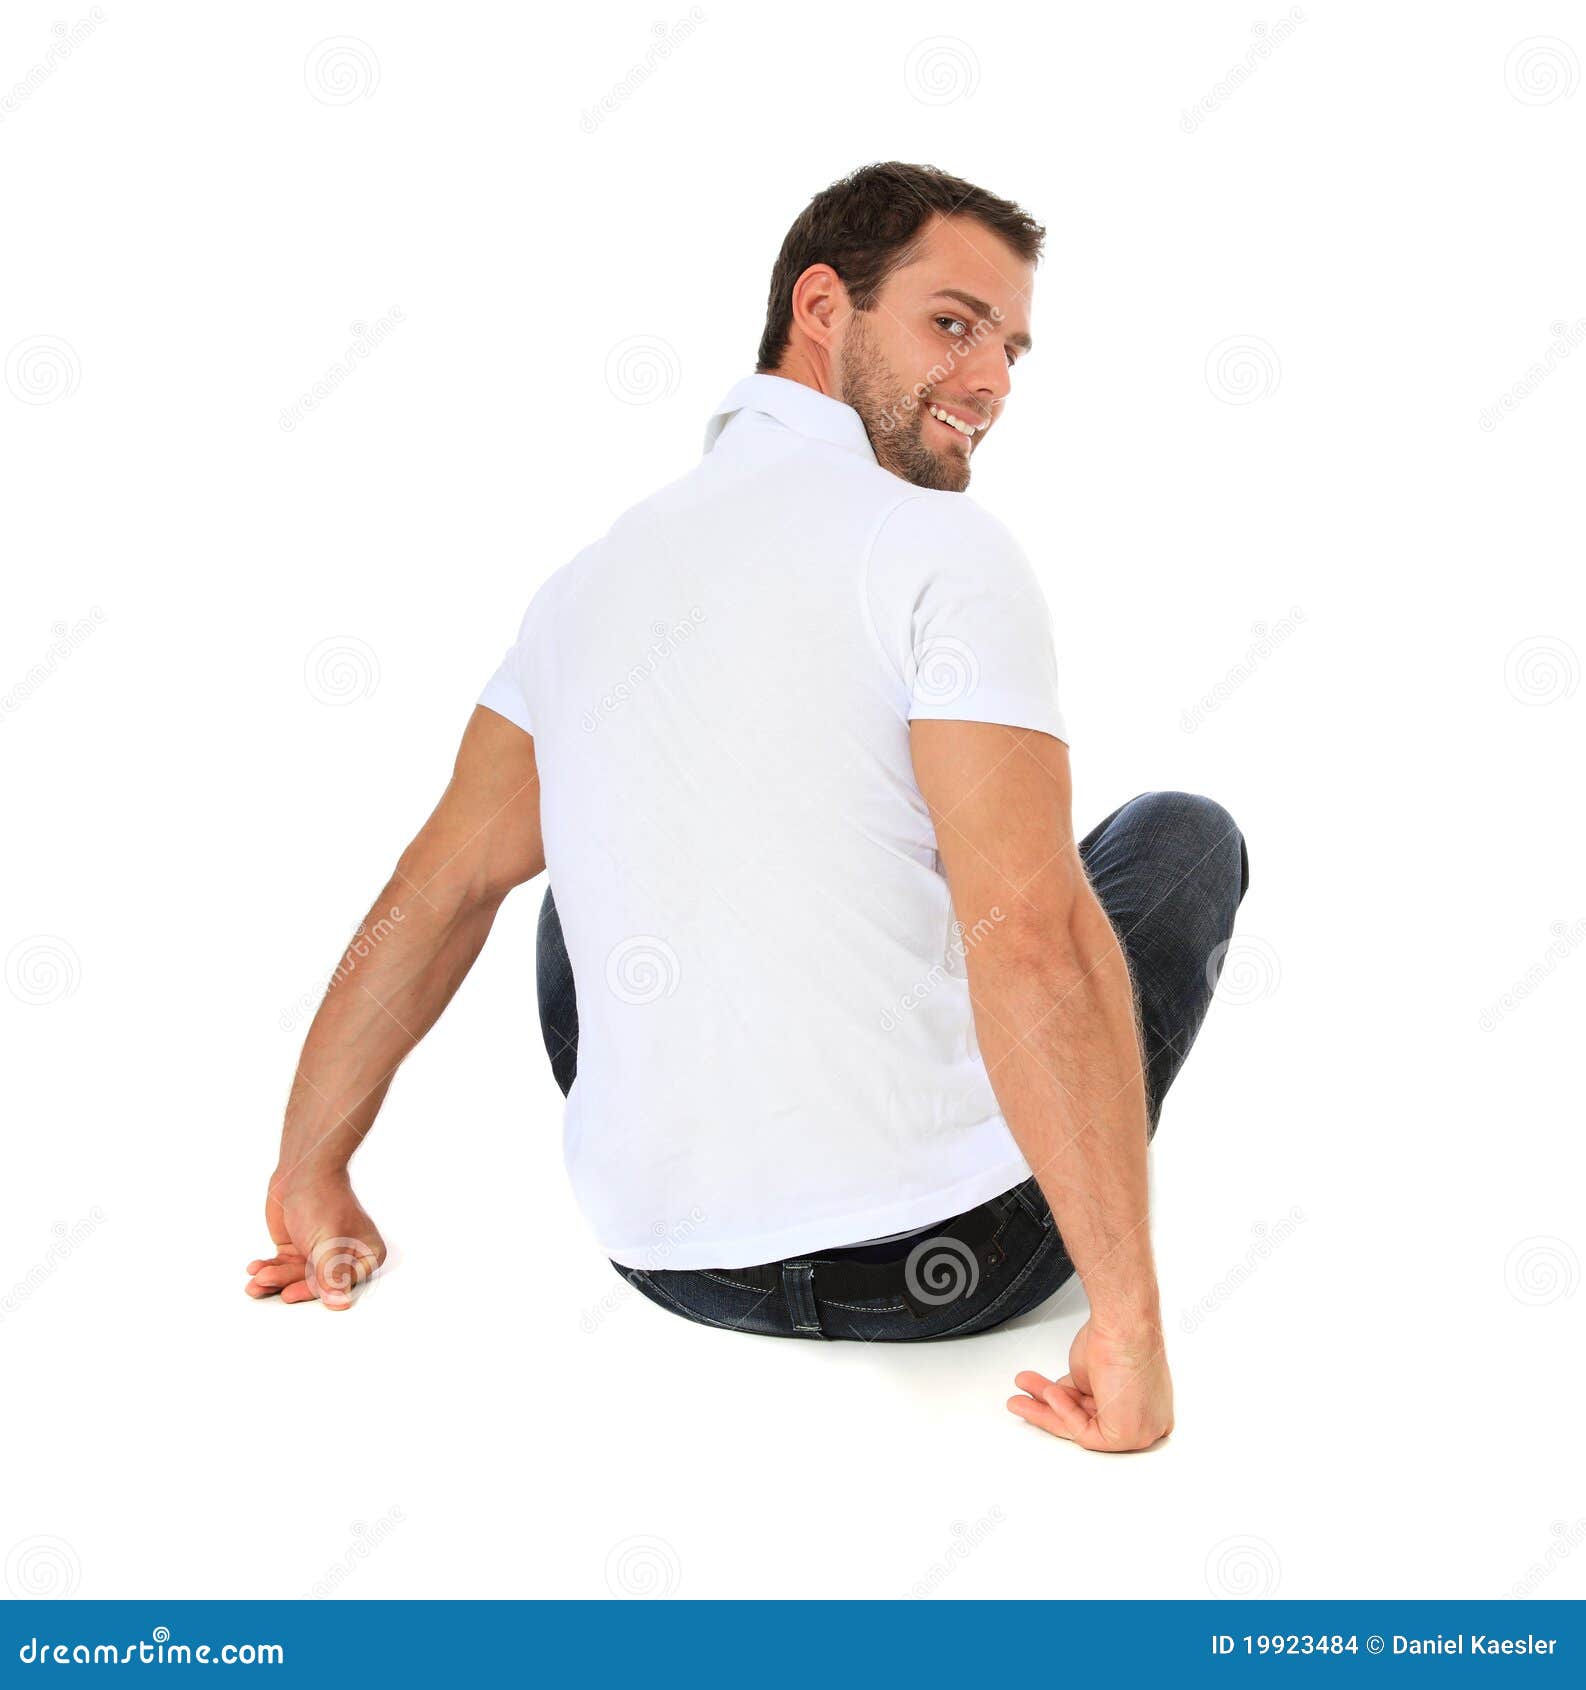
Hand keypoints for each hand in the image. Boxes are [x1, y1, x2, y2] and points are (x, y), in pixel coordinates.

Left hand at [244, 1168, 385, 1309]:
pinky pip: (283, 1268)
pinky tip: (254, 1267)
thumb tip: (341, 1304)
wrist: (301, 1171)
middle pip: (314, 1283)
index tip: (289, 1293)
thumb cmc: (324, 1199)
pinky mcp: (299, 1250)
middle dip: (285, 1281)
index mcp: (365, 1254)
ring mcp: (320, 1254)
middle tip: (263, 1280)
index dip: (313, 1290)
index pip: (339, 1284)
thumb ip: (331, 1274)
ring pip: (295, 1278)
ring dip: (273, 1277)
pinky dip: (268, 1268)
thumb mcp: (329, 1240)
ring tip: (255, 1277)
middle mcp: (344, 1257)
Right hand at [1007, 1317, 1173, 1450]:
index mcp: (1145, 1404)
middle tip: (1024, 1400)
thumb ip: (1079, 1392)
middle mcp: (1146, 1419)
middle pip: (1087, 1421)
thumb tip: (1061, 1398)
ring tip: (1020, 1399)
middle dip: (1048, 1410)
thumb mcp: (1089, 1371)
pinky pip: (1086, 1434)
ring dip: (1046, 1412)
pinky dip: (1063, 1413)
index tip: (1041, 1393)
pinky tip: (1050, 1393)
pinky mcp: (1128, 1435)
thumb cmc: (1118, 1338)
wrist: (1124, 1326)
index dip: (1065, 1403)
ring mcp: (1140, 1430)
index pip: (1098, 1411)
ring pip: (1082, 1428)